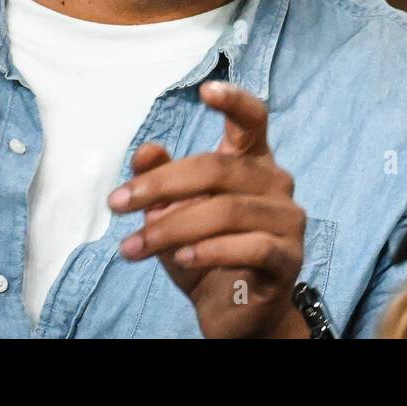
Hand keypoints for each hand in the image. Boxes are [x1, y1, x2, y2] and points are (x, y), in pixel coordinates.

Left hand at [107, 80, 308, 337]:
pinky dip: (211, 251)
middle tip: (118, 203)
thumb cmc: (206, 254)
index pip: (253, 120)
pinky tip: (183, 258)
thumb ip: (160, 181)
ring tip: (134, 246)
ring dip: (171, 227)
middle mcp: (276, 183)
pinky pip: (250, 247)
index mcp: (253, 162)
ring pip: (227, 210)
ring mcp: (287, 221)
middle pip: (219, 168)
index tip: (205, 90)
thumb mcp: (172, 215)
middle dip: (161, 185)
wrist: (238, 315)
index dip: (234, 101)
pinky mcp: (287, 259)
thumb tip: (145, 152)